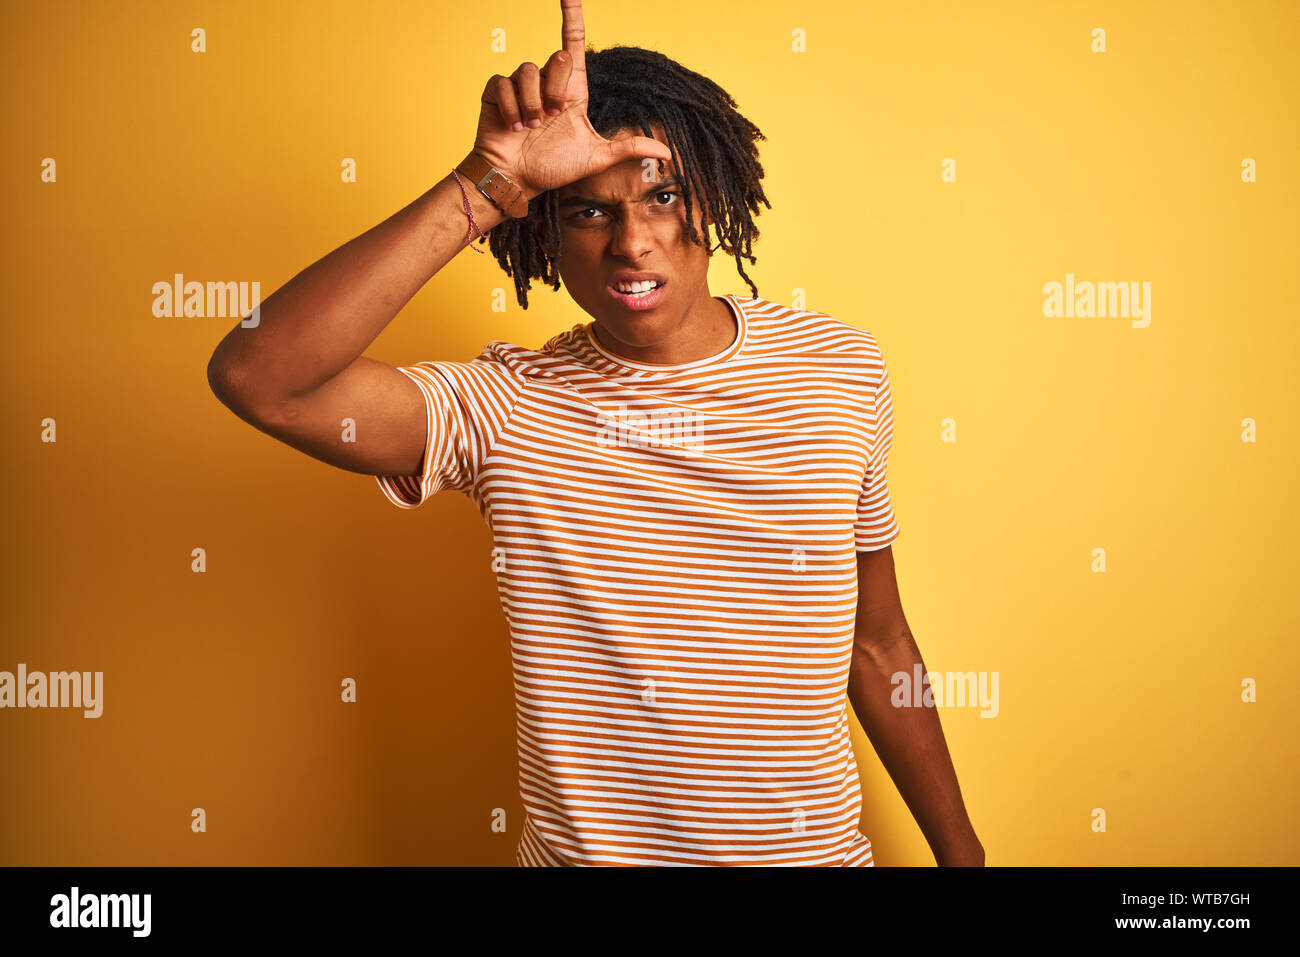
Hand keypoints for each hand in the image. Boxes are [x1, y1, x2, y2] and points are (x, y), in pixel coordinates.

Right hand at [472, 0, 672, 198]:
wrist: (518, 180)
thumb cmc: (553, 168)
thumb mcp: (596, 158)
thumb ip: (629, 148)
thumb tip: (667, 151)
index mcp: (571, 91)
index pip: (571, 42)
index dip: (571, 14)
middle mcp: (546, 83)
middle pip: (558, 57)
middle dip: (557, 90)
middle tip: (552, 118)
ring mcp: (520, 86)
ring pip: (529, 70)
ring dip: (532, 104)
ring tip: (531, 128)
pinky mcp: (497, 91)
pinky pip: (504, 83)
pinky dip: (511, 109)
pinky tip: (513, 127)